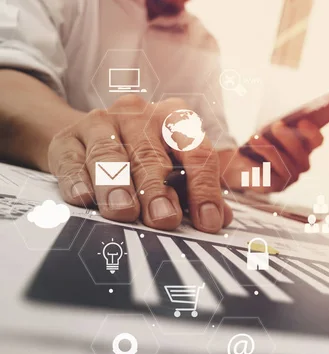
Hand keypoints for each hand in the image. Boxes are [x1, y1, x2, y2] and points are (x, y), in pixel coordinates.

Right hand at [47, 95, 231, 232]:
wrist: (91, 136)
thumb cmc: (145, 157)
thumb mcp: (176, 168)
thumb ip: (197, 192)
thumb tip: (220, 218)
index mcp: (175, 119)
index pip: (197, 153)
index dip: (204, 189)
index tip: (207, 222)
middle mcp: (139, 115)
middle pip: (151, 155)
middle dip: (158, 190)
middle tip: (164, 219)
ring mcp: (100, 122)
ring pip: (109, 154)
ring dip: (116, 185)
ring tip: (123, 211)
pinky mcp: (67, 138)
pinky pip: (71, 160)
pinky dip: (78, 180)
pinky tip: (84, 198)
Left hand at [222, 119, 322, 191]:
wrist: (244, 165)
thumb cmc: (261, 144)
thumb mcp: (270, 132)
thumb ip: (280, 127)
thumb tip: (279, 122)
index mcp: (305, 147)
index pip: (316, 140)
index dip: (311, 132)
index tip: (301, 121)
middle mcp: (302, 163)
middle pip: (301, 152)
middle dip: (288, 138)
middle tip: (276, 126)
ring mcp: (291, 177)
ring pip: (284, 162)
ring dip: (269, 149)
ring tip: (254, 137)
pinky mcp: (276, 186)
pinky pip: (270, 175)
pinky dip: (258, 162)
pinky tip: (249, 152)